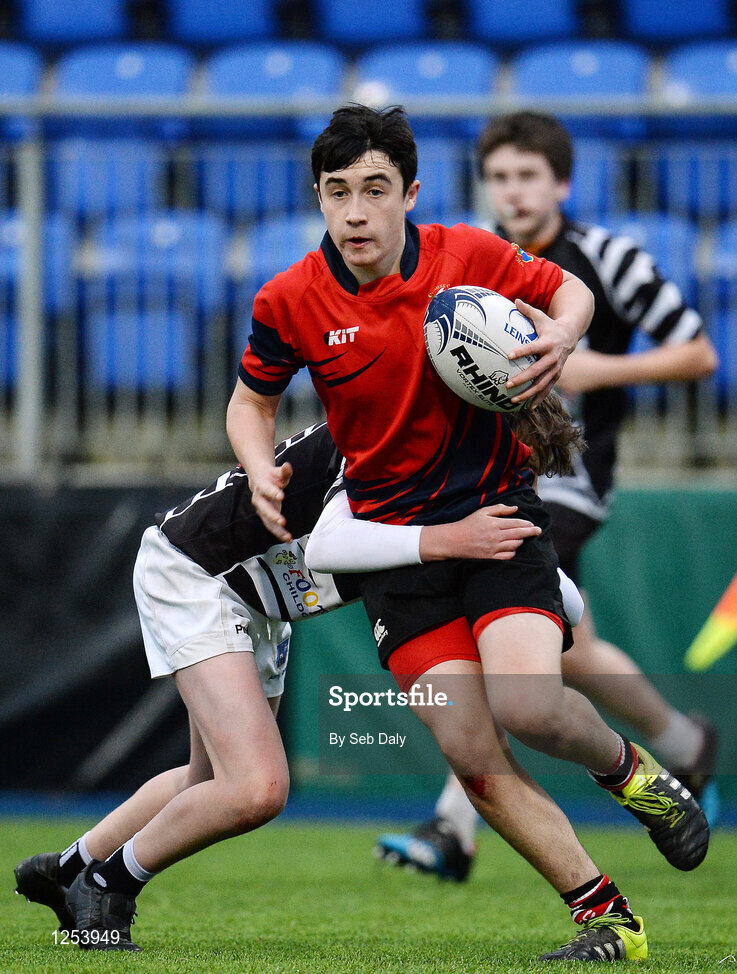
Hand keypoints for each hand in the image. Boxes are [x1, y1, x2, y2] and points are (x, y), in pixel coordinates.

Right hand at [250, 462, 293, 541]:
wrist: (259, 479)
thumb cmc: (271, 477)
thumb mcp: (278, 472)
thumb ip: (284, 471)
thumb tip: (287, 466)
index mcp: (262, 486)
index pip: (267, 489)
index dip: (273, 492)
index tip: (281, 496)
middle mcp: (259, 499)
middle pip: (264, 509)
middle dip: (272, 515)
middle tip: (282, 521)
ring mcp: (261, 509)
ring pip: (267, 521)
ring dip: (277, 530)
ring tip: (288, 537)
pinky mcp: (266, 517)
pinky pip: (271, 527)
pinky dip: (279, 533)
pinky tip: (288, 539)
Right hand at [420, 504, 541, 561]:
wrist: (454, 540)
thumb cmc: (468, 524)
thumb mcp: (483, 512)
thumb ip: (500, 509)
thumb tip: (515, 508)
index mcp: (494, 524)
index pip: (516, 523)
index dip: (527, 524)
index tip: (533, 525)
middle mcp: (496, 536)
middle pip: (519, 534)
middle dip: (531, 532)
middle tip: (538, 531)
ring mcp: (494, 548)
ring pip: (515, 545)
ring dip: (521, 541)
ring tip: (523, 538)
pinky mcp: (491, 557)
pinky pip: (508, 556)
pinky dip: (513, 552)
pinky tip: (514, 548)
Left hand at [507, 299, 577, 405]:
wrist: (570, 335)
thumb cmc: (550, 325)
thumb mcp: (540, 316)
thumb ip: (527, 310)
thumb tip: (515, 300)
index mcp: (547, 343)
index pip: (532, 348)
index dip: (521, 352)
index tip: (508, 356)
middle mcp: (552, 358)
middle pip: (536, 370)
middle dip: (522, 379)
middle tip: (507, 384)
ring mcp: (555, 368)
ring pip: (542, 384)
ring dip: (528, 393)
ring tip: (513, 399)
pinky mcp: (556, 376)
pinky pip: (547, 389)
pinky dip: (539, 399)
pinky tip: (528, 407)